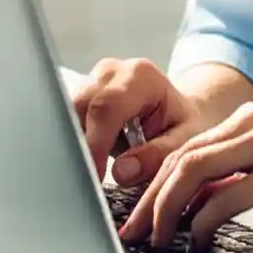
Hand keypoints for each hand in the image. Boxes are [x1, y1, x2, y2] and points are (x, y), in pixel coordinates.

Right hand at [72, 57, 208, 185]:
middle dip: (84, 147)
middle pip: (80, 109)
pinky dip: (76, 143)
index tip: (95, 177)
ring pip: (68, 115)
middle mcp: (111, 72)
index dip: (96, 144)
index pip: (106, 108)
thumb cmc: (181, 124)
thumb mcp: (185, 140)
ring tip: (100, 167)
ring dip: (80, 145)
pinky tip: (93, 158)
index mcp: (140, 76)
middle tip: (92, 181)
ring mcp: (92, 80)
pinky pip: (67, 121)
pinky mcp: (80, 94)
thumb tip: (123, 171)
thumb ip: (158, 155)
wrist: (177, 112)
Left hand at [119, 102, 252, 251]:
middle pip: (182, 158)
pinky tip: (199, 242)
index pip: (185, 148)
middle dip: (150, 199)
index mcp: (251, 119)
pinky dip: (203, 223)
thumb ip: (233, 179)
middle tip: (133, 233)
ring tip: (159, 238)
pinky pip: (226, 197)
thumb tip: (188, 205)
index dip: (153, 184)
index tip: (136, 215)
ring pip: (195, 171)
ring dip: (168, 209)